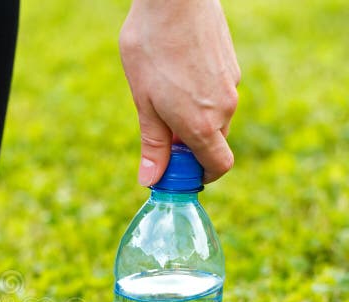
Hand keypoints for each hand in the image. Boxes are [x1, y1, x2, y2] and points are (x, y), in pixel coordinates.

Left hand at [120, 0, 240, 184]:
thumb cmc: (151, 48)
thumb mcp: (144, 102)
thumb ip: (153, 143)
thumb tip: (150, 179)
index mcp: (202, 124)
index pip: (218, 166)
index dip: (200, 176)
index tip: (177, 173)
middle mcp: (225, 107)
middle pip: (214, 142)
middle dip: (189, 147)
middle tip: (160, 136)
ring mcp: (231, 83)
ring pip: (215, 115)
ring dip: (193, 119)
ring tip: (161, 97)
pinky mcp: (231, 64)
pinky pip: (217, 93)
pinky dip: (199, 97)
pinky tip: (175, 75)